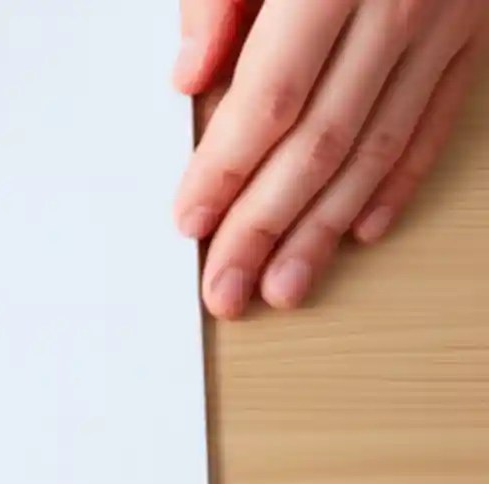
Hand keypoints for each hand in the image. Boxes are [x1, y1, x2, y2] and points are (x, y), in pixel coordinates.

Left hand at [175, 0, 487, 317]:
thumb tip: (190, 76)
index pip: (270, 99)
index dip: (226, 169)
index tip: (190, 222)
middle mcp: (399, 7)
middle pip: (321, 142)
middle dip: (267, 225)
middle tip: (228, 287)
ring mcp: (447, 24)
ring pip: (378, 147)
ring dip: (328, 228)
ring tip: (285, 283)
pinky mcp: (472, 34)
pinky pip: (435, 122)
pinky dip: (398, 181)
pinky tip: (362, 230)